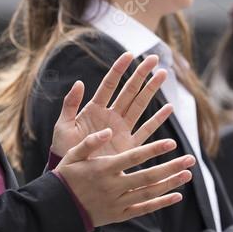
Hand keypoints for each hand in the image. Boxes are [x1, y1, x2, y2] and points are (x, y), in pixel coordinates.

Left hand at [50, 52, 170, 158]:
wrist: (72, 177)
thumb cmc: (64, 151)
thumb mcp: (63, 126)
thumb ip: (70, 104)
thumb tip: (79, 82)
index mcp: (94, 109)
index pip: (109, 84)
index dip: (119, 69)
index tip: (129, 54)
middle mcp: (111, 116)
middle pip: (129, 91)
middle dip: (141, 74)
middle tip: (155, 58)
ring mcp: (121, 130)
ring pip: (139, 105)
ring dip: (151, 90)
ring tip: (163, 74)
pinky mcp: (128, 146)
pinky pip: (145, 130)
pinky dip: (157, 120)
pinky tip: (169, 108)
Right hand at [54, 129, 195, 226]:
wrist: (58, 209)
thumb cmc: (66, 177)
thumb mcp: (72, 155)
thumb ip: (90, 142)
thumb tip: (108, 130)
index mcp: (104, 168)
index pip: (134, 157)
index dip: (154, 149)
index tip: (171, 142)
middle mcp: (114, 186)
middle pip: (148, 176)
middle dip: (171, 167)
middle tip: (190, 159)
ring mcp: (118, 202)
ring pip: (149, 193)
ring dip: (171, 183)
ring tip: (188, 174)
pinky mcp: (119, 215)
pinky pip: (144, 209)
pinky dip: (161, 203)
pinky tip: (176, 196)